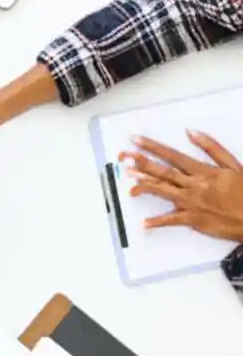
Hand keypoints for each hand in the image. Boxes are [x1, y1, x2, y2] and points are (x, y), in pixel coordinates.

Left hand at [123, 132, 242, 241]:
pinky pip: (172, 220)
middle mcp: (194, 185)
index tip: (136, 140)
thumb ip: (212, 148)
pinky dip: (158, 222)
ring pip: (163, 191)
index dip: (152, 147)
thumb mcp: (233, 165)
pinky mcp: (193, 219)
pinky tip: (144, 223)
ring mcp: (192, 203)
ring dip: (144, 184)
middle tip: (124, 156)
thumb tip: (191, 132)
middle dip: (141, 163)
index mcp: (203, 171)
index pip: (172, 156)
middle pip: (163, 172)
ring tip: (128, 178)